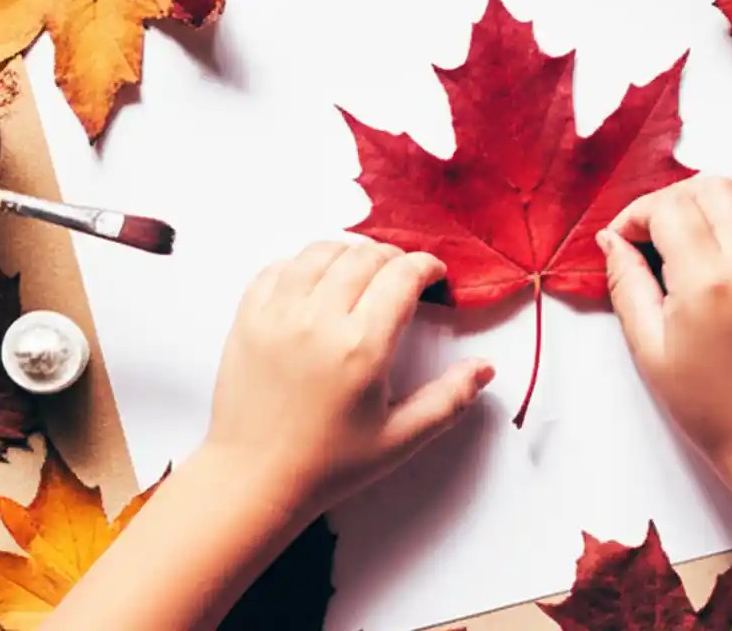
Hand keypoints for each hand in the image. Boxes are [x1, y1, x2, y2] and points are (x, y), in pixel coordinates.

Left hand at [205, 240, 494, 518]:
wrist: (255, 478)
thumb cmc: (328, 464)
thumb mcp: (400, 438)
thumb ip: (449, 400)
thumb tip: (485, 368)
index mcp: (362, 347)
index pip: (402, 276)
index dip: (425, 266)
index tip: (434, 275)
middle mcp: (318, 320)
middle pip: (363, 256)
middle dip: (392, 257)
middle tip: (402, 274)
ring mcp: (277, 315)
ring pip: (319, 252)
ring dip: (348, 253)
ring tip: (361, 271)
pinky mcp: (247, 318)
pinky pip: (277, 268)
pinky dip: (301, 265)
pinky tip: (315, 282)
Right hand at [597, 177, 731, 473]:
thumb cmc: (704, 402)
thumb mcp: (648, 347)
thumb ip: (626, 284)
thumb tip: (610, 240)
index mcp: (709, 283)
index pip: (669, 208)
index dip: (635, 216)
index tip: (620, 243)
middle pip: (709, 186)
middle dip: (669, 200)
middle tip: (648, 236)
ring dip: (705, 200)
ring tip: (681, 235)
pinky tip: (713, 246)